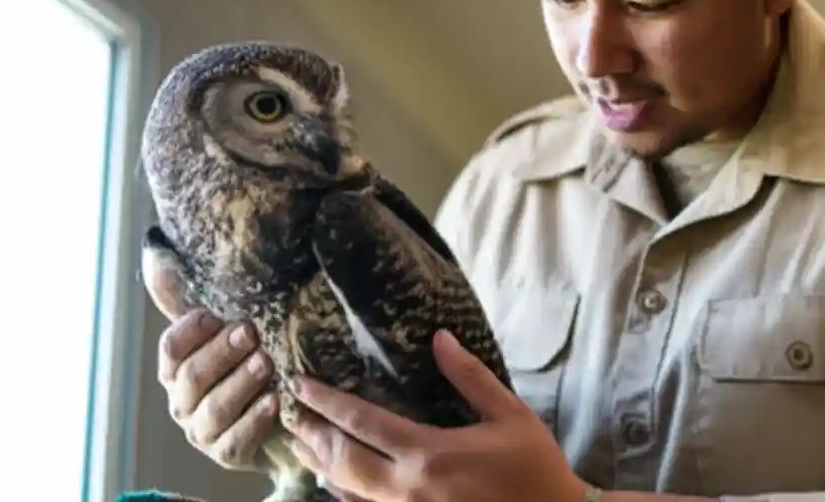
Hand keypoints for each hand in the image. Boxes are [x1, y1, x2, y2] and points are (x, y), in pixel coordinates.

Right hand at [141, 227, 278, 470]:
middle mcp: (182, 400)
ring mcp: (202, 431)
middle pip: (192, 377)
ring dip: (240, 384)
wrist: (273, 413)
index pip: (171, 347)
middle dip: (221, 353)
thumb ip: (189, 298)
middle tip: (250, 332)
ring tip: (266, 362)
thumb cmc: (241, 362)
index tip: (213, 314)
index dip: (189, 330)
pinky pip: (236, 441)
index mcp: (175, 367)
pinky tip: (275, 401)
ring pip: (214, 409)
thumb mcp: (221, 329)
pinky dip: (255, 420)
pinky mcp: (227, 455)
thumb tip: (155, 255)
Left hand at [282, 329, 588, 501]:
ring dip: (321, 465)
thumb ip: (470, 376)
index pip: (361, 422)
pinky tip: (335, 482)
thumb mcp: (510, 415)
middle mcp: (407, 489)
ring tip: (301, 443)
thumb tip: (439, 337)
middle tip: (289, 412)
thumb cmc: (535, 469)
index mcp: (429, 453)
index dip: (324, 402)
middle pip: (342, 458)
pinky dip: (343, 494)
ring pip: (346, 491)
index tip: (299, 383)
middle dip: (311, 433)